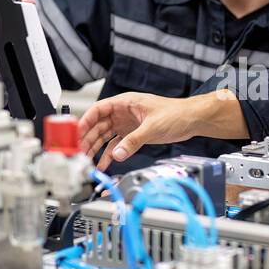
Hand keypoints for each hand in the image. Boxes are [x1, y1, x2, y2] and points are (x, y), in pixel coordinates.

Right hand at [78, 89, 246, 169]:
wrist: (192, 120)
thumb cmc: (176, 113)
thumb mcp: (152, 127)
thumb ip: (133, 141)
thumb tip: (118, 154)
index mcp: (125, 103)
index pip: (98, 110)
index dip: (85, 121)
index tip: (76, 133)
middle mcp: (123, 113)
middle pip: (98, 125)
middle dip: (87, 139)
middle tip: (78, 152)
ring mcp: (127, 124)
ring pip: (105, 136)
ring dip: (96, 148)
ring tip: (87, 160)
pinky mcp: (134, 135)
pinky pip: (117, 145)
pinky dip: (110, 154)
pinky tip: (104, 165)